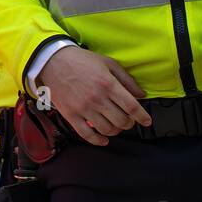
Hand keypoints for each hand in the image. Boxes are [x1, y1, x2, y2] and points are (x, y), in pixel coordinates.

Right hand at [36, 46, 151, 145]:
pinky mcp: (71, 115)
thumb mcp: (108, 63)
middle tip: (128, 120)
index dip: (142, 116)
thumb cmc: (82, 61)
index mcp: (108, 84)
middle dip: (129, 123)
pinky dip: (98, 141)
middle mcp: (97, 98)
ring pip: (107, 130)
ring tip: (116, 126)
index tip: (147, 121)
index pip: (131, 106)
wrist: (53, 62)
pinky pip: (87, 135)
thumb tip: (141, 94)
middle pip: (121, 121)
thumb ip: (127, 79)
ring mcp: (83, 108)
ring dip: (116, 131)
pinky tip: (104, 139)